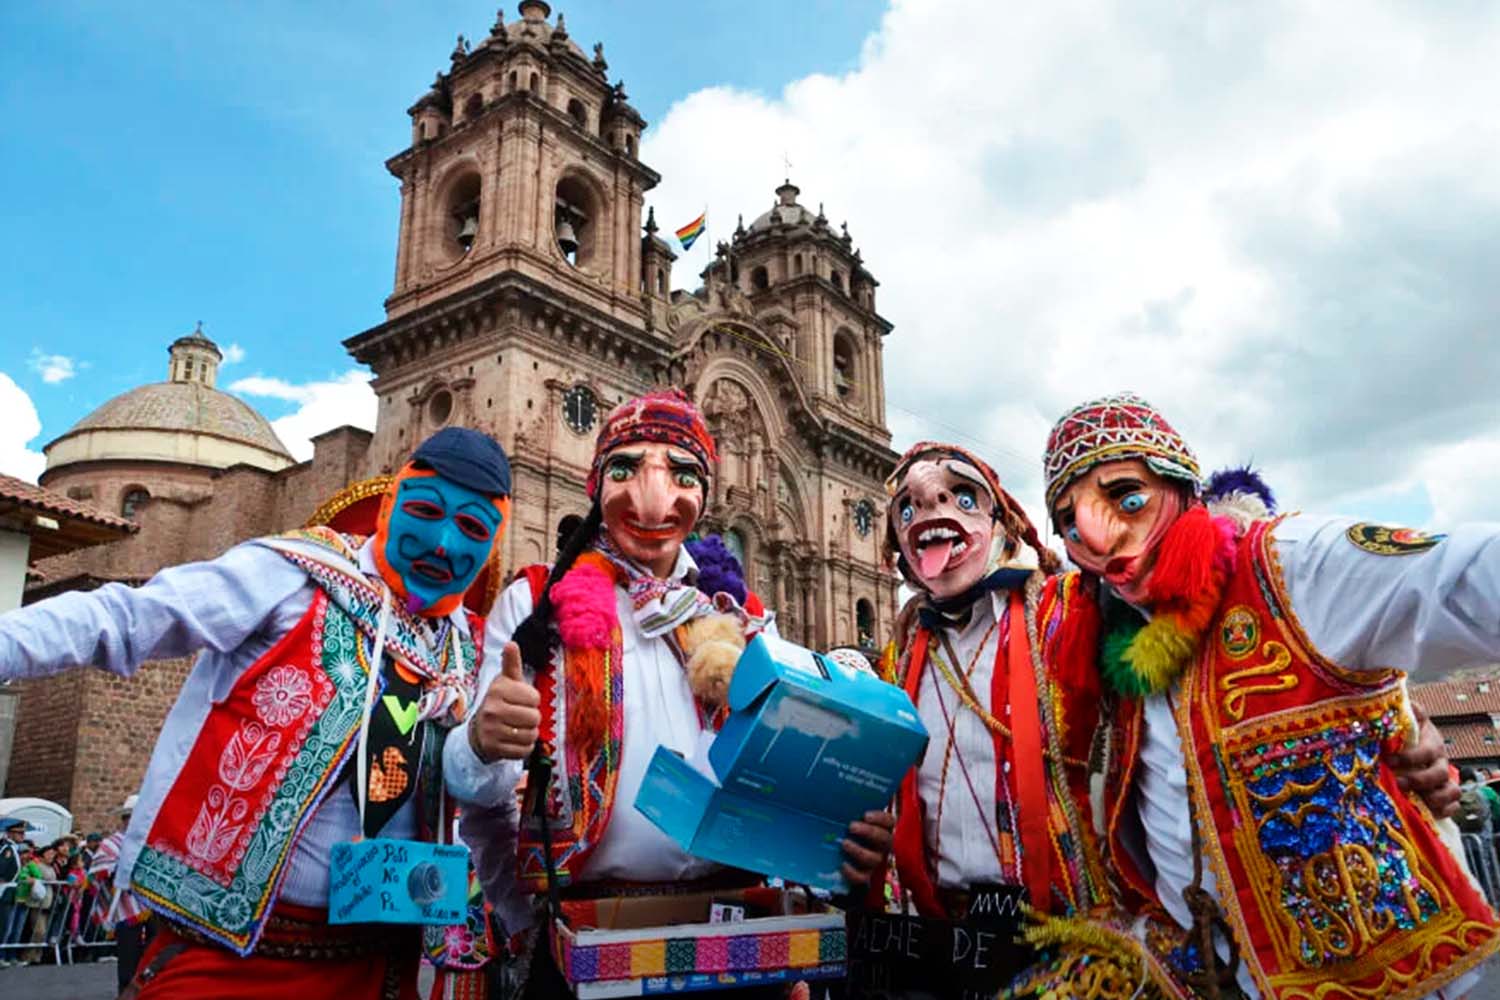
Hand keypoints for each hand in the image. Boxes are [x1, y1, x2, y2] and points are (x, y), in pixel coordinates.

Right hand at [469, 643, 540, 762]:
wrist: (479, 731)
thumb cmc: (500, 702)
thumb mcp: (505, 682)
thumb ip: (511, 664)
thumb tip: (511, 643)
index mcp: (498, 690)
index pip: (534, 698)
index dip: (532, 700)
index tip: (520, 700)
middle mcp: (491, 709)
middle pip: (534, 718)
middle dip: (532, 718)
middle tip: (520, 717)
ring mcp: (491, 730)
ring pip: (531, 735)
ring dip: (529, 734)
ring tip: (517, 728)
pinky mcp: (493, 749)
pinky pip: (524, 750)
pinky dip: (524, 748)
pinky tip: (513, 741)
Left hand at [840, 810, 895, 887]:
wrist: (835, 855)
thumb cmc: (843, 829)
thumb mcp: (845, 816)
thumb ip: (845, 807)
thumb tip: (830, 791)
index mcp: (880, 828)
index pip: (889, 821)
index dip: (880, 818)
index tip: (865, 814)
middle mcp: (881, 845)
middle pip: (884, 839)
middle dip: (869, 832)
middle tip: (852, 826)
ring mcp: (873, 861)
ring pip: (874, 859)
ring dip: (859, 851)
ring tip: (844, 843)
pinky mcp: (863, 875)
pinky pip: (862, 877)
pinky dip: (852, 872)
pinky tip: (842, 864)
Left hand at [1388, 701, 1459, 818]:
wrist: (1413, 744)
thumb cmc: (1406, 733)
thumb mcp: (1404, 720)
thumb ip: (1405, 712)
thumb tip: (1406, 702)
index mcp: (1431, 743)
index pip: (1427, 751)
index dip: (1409, 757)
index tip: (1389, 760)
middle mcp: (1441, 762)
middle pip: (1440, 774)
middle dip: (1419, 780)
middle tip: (1398, 783)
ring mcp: (1444, 779)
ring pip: (1452, 791)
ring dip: (1435, 798)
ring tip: (1416, 800)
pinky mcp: (1445, 794)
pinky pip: (1454, 805)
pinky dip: (1444, 810)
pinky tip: (1429, 811)